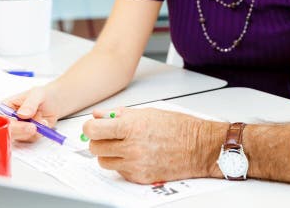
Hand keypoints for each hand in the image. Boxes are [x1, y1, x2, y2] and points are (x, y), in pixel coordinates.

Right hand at [4, 86, 60, 141]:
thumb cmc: (42, 95)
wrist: (54, 102)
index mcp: (5, 108)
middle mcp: (9, 120)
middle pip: (8, 132)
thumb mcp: (37, 94)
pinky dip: (39, 132)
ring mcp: (17, 129)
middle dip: (22, 130)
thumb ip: (30, 104)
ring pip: (20, 137)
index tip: (22, 124)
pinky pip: (31, 139)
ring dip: (33, 130)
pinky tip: (43, 123)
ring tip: (42, 118)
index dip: (10, 124)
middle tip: (34, 127)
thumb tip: (22, 114)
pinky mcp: (26, 135)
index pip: (1, 120)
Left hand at [82, 107, 214, 183]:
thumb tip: (99, 115)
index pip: (93, 130)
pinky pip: (120, 172)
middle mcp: (131, 147)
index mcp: (132, 127)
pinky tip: (137, 156)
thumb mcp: (148, 112)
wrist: (199, 147)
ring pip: (104, 162)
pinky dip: (123, 164)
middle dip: (99, 141)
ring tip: (123, 146)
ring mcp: (135, 164)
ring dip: (109, 154)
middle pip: (95, 148)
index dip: (89, 127)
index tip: (92, 127)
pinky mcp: (140, 177)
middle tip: (108, 136)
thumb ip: (120, 114)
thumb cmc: (179, 127)